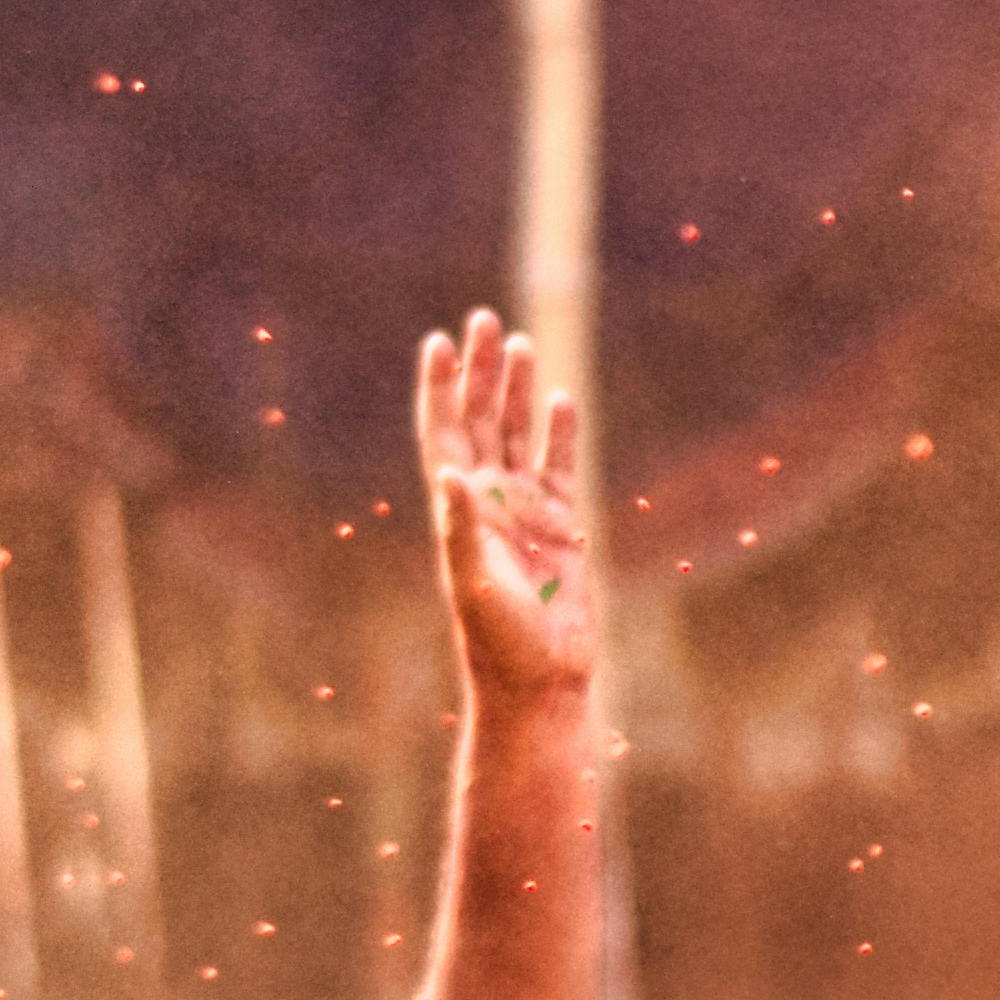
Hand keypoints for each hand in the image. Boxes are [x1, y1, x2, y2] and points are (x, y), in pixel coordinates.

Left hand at [418, 309, 596, 710]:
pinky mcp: (560, 526)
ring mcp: (523, 511)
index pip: (445, 433)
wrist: (540, 681)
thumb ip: (463, 527)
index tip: (440, 341)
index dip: (441, 387)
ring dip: (516, 390)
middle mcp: (487, 501)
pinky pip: (557, 465)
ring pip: (517, 434)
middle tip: (484, 319)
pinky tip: (558, 399)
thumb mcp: (475, 582)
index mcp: (459, 508)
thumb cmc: (499, 640)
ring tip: (520, 342)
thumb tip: (452, 474)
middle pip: (480, 420)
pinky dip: (558, 431)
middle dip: (481, 370)